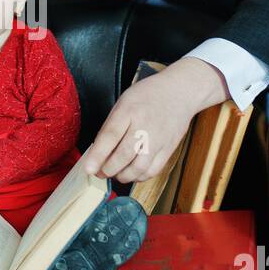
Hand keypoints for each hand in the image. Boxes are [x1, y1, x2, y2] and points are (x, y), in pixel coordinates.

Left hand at [80, 58, 227, 183]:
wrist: (180, 93)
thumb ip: (111, 126)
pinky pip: (152, 170)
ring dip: (123, 176)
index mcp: (129, 110)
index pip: (110, 136)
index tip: (88, 169)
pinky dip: (139, 177)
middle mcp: (145, 126)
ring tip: (115, 173)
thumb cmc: (147, 96)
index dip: (97, 155)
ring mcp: (159, 139)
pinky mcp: (169, 149)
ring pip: (138, 168)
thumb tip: (97, 151)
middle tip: (99, 172)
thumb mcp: (123, 102)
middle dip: (107, 170)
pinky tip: (132, 172)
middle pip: (123, 156)